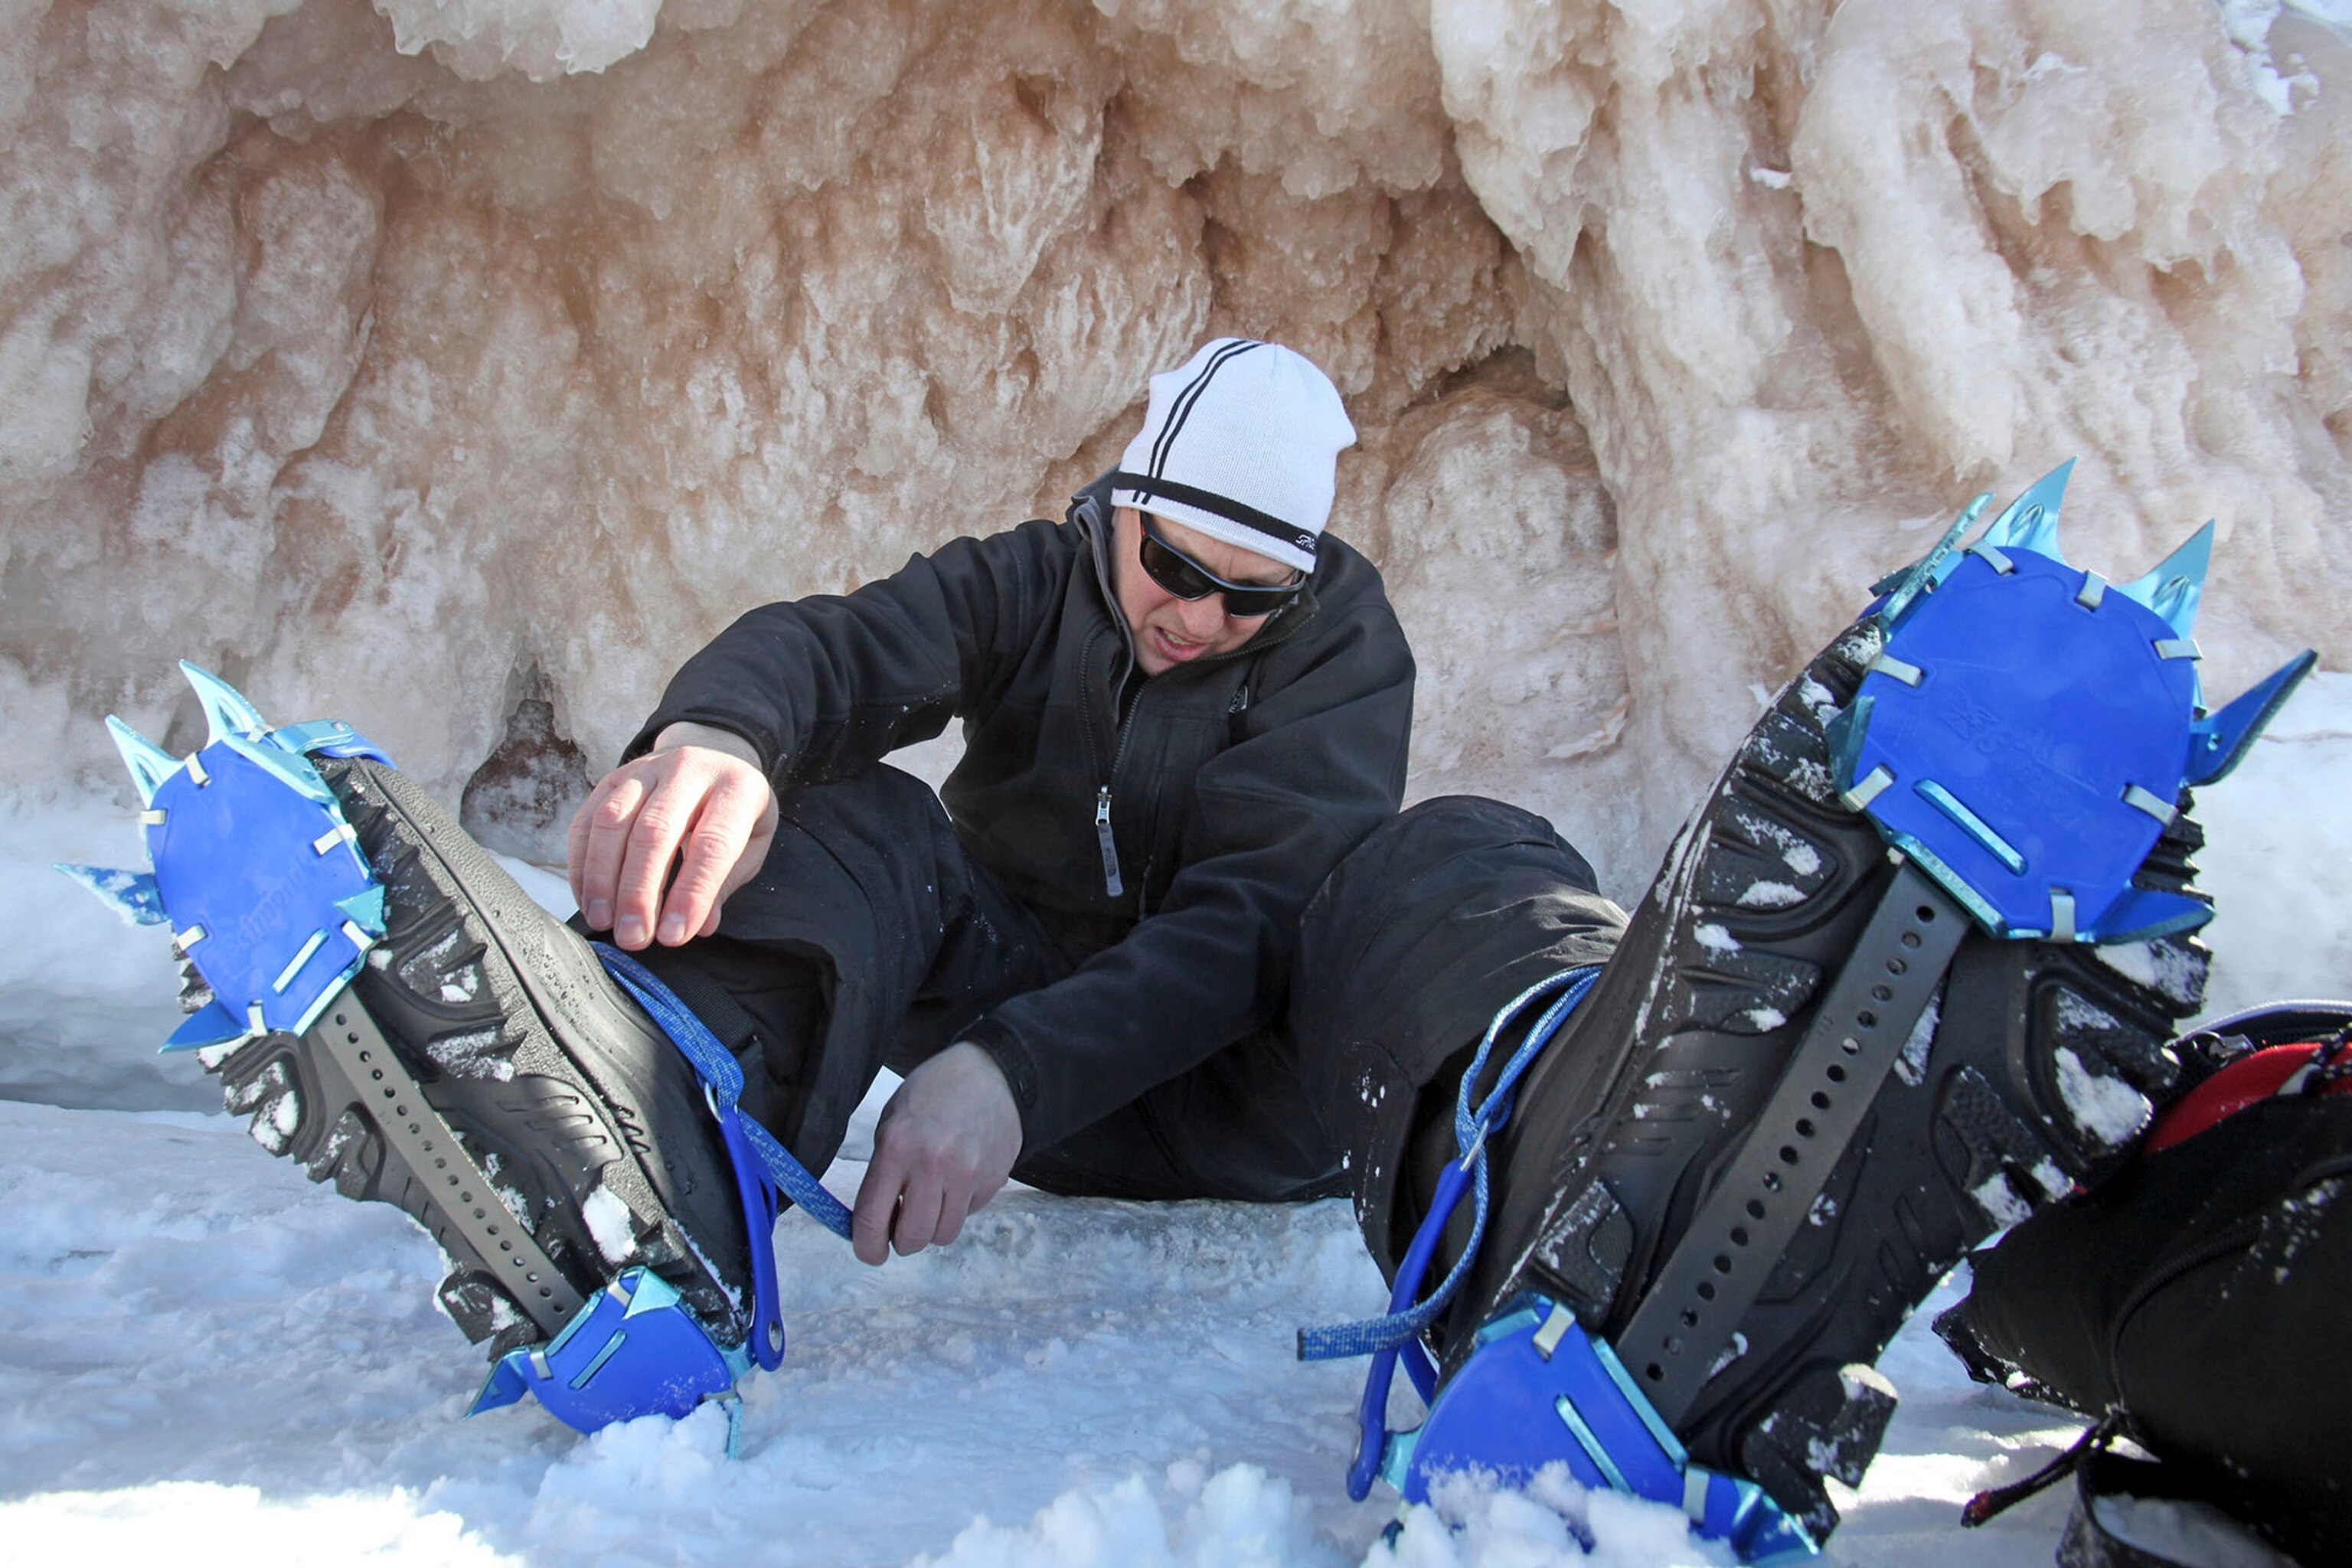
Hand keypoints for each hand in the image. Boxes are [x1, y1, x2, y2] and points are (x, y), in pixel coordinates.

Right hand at [566, 722, 777, 949]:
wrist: (712, 759)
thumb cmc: (734, 815)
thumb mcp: (750, 845)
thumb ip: (724, 883)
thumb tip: (698, 927)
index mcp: (736, 787)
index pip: (712, 843)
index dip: (691, 893)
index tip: (674, 936)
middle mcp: (688, 769)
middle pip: (654, 832)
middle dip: (639, 892)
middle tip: (634, 938)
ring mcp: (645, 770)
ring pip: (612, 822)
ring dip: (603, 879)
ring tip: (606, 922)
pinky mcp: (612, 779)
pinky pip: (587, 821)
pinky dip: (582, 865)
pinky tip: (590, 901)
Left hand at [852, 1043, 1022, 1264]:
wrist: (992, 1073)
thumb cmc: (933, 1094)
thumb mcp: (893, 1122)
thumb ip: (882, 1172)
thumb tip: (876, 1222)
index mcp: (897, 1147)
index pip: (872, 1220)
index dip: (866, 1247)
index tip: (869, 1251)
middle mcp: (933, 1164)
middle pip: (913, 1239)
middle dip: (902, 1240)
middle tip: (902, 1223)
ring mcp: (968, 1174)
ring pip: (943, 1235)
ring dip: (933, 1227)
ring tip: (932, 1198)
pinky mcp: (993, 1180)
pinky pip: (968, 1215)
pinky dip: (958, 1207)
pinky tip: (958, 1178)